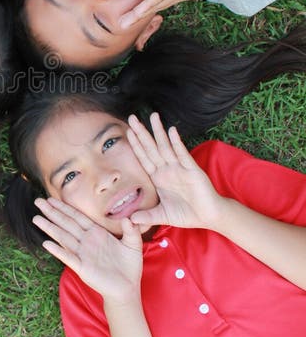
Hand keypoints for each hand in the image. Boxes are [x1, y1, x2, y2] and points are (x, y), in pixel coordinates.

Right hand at [33, 197, 142, 303]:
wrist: (127, 288)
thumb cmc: (129, 266)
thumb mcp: (133, 244)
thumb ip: (131, 230)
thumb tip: (128, 217)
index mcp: (96, 233)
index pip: (77, 217)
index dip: (64, 208)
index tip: (52, 199)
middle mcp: (86, 242)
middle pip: (66, 224)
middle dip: (52, 213)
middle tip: (38, 202)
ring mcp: (83, 254)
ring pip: (63, 237)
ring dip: (49, 228)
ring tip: (36, 218)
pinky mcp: (82, 268)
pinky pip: (68, 257)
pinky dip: (57, 250)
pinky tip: (46, 244)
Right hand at [119, 0, 216, 28]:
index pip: (157, 2)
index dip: (141, 10)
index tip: (127, 18)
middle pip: (155, 7)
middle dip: (137, 17)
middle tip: (122, 24)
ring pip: (156, 4)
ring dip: (139, 14)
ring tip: (125, 22)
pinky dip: (148, 4)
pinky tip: (137, 12)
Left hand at [126, 114, 223, 229]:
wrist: (208, 217)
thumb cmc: (187, 214)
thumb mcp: (162, 216)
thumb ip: (147, 216)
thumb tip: (130, 220)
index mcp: (159, 178)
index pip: (144, 158)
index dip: (135, 145)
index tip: (127, 132)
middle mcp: (167, 169)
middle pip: (151, 148)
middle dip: (142, 133)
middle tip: (132, 117)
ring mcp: (179, 168)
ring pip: (166, 146)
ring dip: (159, 131)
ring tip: (153, 116)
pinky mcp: (192, 170)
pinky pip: (182, 154)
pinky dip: (176, 143)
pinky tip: (171, 130)